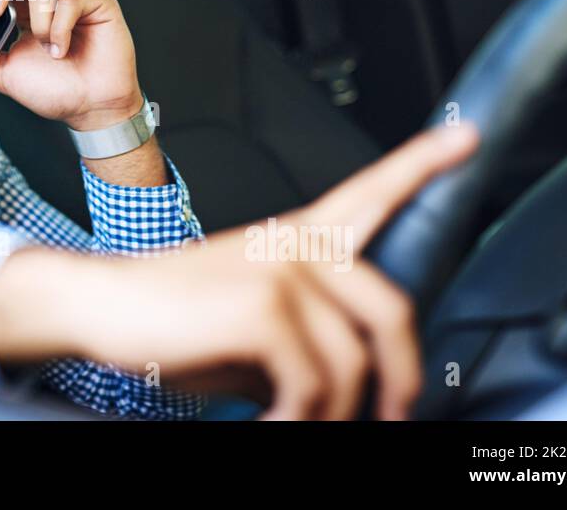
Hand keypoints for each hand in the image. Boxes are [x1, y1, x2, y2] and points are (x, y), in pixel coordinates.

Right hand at [0, 124, 479, 418]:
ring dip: (336, 416)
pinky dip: (303, 420)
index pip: (370, 190)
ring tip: (303, 429)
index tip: (466, 136)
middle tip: (393, 417)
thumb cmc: (171, 322)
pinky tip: (279, 425)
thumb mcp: (251, 330)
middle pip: (393, 308)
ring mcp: (281, 268)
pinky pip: (316, 383)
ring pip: (355, 361)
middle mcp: (295, 243)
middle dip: (402, 378)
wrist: (100, 308)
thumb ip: (304, 340)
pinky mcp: (263, 304)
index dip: (423, 161)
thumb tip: (348, 395)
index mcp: (294, 237)